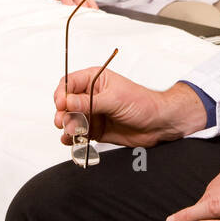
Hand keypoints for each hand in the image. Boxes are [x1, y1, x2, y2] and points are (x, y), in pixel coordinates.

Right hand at [53, 73, 204, 147]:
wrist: (158, 124)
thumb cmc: (143, 103)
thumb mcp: (115, 99)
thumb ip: (89, 102)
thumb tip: (68, 102)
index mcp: (95, 80)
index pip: (69, 83)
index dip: (61, 94)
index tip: (61, 105)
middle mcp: (91, 95)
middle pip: (66, 103)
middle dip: (62, 113)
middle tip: (63, 122)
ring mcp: (93, 113)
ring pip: (70, 119)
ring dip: (67, 126)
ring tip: (72, 132)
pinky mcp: (95, 129)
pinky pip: (78, 133)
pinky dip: (72, 138)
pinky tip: (71, 140)